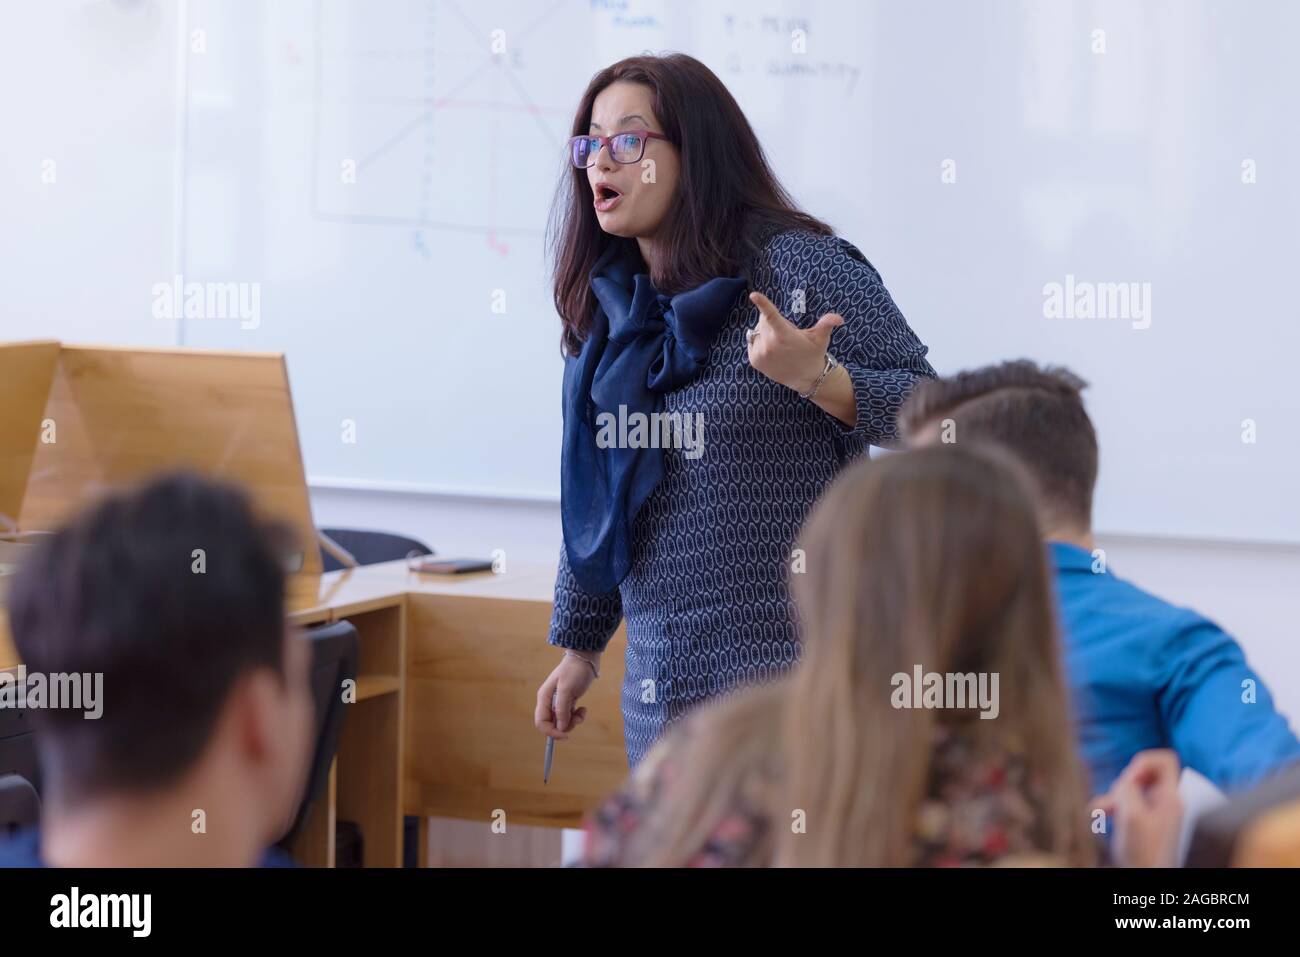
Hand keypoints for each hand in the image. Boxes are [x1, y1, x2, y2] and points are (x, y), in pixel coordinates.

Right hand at [534, 651, 599, 739]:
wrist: (585, 658)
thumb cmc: (574, 671)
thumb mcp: (567, 689)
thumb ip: (562, 709)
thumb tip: (561, 728)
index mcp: (544, 698)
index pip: (541, 722)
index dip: (551, 731)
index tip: (565, 735)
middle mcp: (549, 701)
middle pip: (552, 724)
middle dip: (565, 726)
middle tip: (577, 719)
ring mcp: (558, 702)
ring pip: (562, 722)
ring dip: (573, 721)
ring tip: (582, 712)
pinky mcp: (568, 701)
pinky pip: (570, 716)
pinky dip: (577, 716)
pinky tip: (583, 708)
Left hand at [746, 291, 842, 393]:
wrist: (805, 379)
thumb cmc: (814, 354)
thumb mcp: (821, 338)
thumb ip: (826, 324)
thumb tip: (839, 318)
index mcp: (784, 336)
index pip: (772, 316)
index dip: (763, 304)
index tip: (753, 295)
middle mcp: (770, 345)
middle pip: (763, 320)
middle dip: (772, 321)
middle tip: (787, 333)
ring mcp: (760, 353)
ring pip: (758, 330)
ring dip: (766, 331)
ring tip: (780, 344)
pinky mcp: (754, 360)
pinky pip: (753, 340)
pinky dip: (760, 340)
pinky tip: (772, 349)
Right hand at [1093, 749, 1183, 867]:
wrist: (1148, 878)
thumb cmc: (1144, 855)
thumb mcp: (1132, 816)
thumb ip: (1127, 790)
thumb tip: (1124, 781)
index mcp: (1171, 797)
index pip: (1164, 759)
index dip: (1142, 762)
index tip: (1129, 779)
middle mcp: (1166, 802)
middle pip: (1144, 773)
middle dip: (1123, 783)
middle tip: (1116, 799)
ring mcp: (1156, 813)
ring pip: (1131, 790)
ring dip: (1112, 797)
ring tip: (1099, 810)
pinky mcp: (1146, 823)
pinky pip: (1127, 805)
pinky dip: (1111, 808)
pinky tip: (1098, 816)